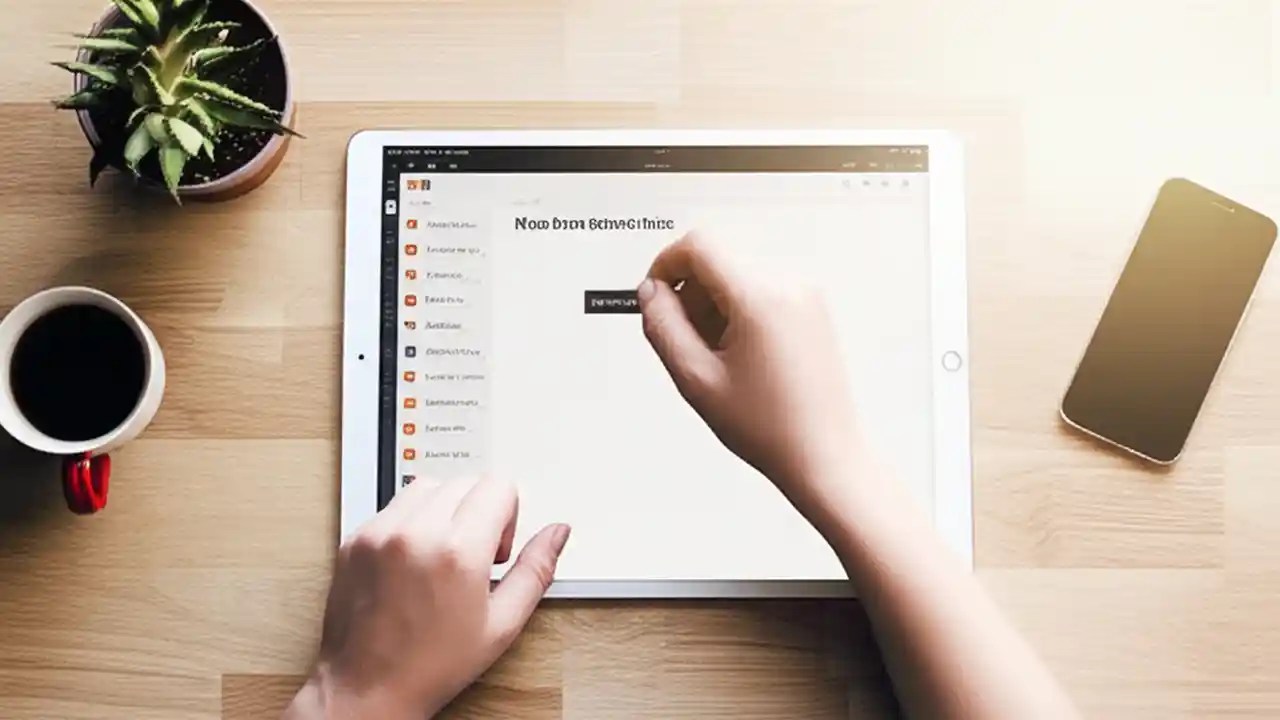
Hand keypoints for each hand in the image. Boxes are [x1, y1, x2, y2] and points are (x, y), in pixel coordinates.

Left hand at [286, 478, 570, 719]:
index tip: (496, 550)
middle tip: (471, 558)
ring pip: (428, 486)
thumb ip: (536, 570)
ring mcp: (379, 533)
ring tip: (441, 556)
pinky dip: (410, 523)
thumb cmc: (432, 665)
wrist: (367, 688)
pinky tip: (413, 562)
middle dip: (478, 511)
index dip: (508, 517)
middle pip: (465, 482)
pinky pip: (393, 506)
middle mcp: (416, 533)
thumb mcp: (501, 625)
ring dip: (443, 510)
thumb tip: (557, 533)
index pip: (498, 486)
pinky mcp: (355, 539)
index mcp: (458, 552)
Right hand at [637, 233, 867, 529]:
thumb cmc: (773, 428)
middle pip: (718, 260)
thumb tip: (650, 293)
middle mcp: (788, 286)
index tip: (654, 294)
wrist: (824, 454)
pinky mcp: (811, 309)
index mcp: (761, 298)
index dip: (665, 265)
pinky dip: (739, 313)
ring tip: (718, 358)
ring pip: (737, 276)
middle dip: (691, 295)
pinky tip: (740, 356)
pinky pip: (760, 291)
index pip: (699, 245)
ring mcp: (805, 296)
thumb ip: (663, 327)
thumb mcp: (697, 379)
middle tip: (687, 344)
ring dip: (714, 307)